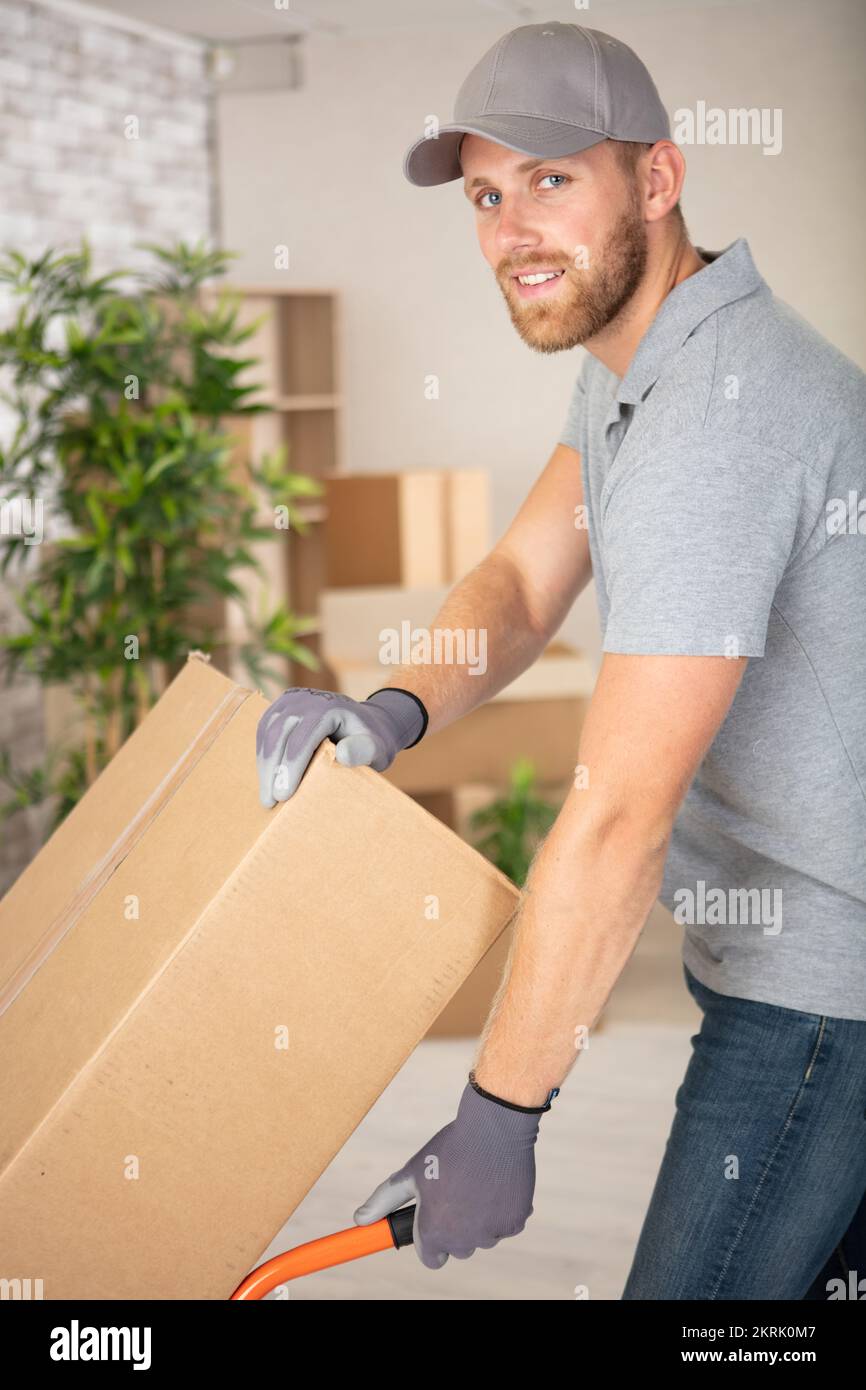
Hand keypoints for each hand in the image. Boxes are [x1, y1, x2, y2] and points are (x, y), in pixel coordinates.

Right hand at [256, 685, 426, 807]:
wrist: (365, 722)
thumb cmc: (370, 740)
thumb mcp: (376, 748)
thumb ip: (363, 751)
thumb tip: (342, 754)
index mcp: (329, 707)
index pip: (303, 739)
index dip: (290, 768)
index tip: (283, 795)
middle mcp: (307, 698)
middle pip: (280, 734)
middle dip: (272, 770)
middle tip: (269, 802)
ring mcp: (291, 700)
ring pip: (267, 732)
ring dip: (264, 765)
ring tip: (266, 796)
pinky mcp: (282, 706)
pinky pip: (265, 729)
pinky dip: (263, 754)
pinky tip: (267, 777)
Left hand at [353, 1080, 548, 1268]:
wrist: (494, 1130)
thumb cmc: (449, 1150)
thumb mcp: (412, 1172)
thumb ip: (384, 1201)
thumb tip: (359, 1219)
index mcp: (435, 1232)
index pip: (431, 1259)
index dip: (429, 1241)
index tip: (432, 1222)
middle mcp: (464, 1240)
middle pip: (457, 1249)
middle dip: (455, 1228)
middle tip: (455, 1193)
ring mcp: (493, 1233)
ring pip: (483, 1236)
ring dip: (479, 1219)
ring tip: (476, 1182)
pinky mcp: (516, 1221)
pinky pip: (505, 1224)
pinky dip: (501, 1209)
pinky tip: (495, 1183)